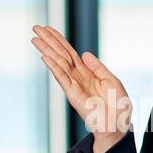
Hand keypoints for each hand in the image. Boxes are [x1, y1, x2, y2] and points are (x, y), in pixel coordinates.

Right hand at [32, 24, 131, 152]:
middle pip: (60, 54)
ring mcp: (73, 85)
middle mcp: (77, 77)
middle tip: (35, 27)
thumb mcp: (111, 81)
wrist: (117, 125)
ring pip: (58, 63)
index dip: (59, 39)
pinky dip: (54, 67)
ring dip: (46, 50)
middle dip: (48, 41)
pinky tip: (45, 57)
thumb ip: (98, 67)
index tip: (48, 28)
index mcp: (87, 72)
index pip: (69, 52)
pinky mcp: (72, 94)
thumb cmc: (116, 106)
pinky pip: (62, 78)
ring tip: (35, 39)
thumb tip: (84, 53)